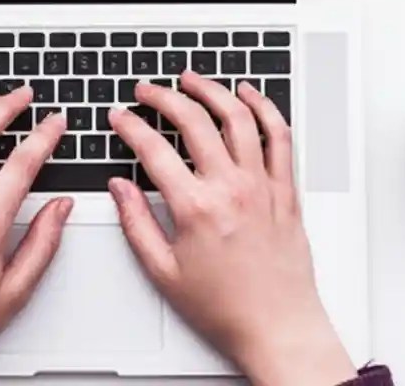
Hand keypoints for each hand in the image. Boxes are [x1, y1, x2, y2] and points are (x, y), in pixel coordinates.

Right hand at [108, 71, 355, 385]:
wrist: (277, 326)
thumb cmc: (225, 306)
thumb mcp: (163, 271)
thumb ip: (137, 223)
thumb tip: (119, 188)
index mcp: (196, 208)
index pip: (153, 150)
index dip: (130, 127)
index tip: (120, 118)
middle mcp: (231, 189)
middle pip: (194, 121)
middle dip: (164, 97)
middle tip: (148, 90)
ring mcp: (262, 185)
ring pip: (238, 118)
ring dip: (212, 90)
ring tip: (192, 79)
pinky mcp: (286, 190)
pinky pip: (279, 136)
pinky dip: (264, 108)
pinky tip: (249, 94)